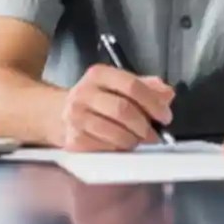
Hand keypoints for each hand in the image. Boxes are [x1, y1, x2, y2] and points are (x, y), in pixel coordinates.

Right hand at [59, 64, 173, 150]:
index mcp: (98, 74)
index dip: (153, 103)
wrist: (56, 113)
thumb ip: (145, 87)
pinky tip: (120, 145)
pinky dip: (118, 149)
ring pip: (115, 132)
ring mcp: (75, 117)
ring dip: (133, 140)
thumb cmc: (95, 99)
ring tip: (137, 140)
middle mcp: (83, 93)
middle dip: (145, 126)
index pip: (131, 85)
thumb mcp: (117, 85)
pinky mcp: (73, 139)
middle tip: (154, 135)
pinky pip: (105, 148)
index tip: (165, 117)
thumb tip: (167, 94)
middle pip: (123, 110)